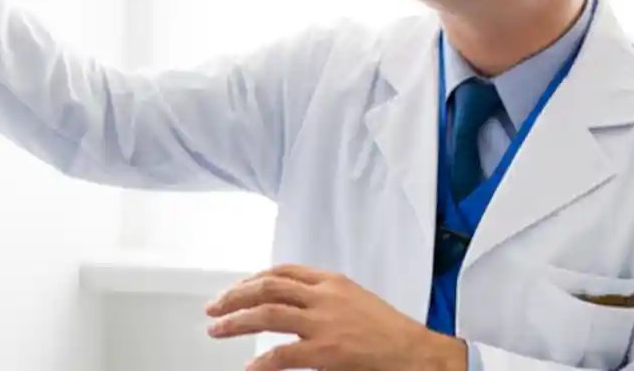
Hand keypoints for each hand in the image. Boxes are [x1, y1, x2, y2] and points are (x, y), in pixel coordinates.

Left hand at [205, 265, 466, 370]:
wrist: (421, 354)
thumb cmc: (391, 332)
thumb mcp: (356, 301)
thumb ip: (323, 298)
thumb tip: (290, 304)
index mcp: (332, 281)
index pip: (281, 271)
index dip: (252, 279)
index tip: (235, 289)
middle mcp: (324, 296)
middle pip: (266, 287)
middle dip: (234, 295)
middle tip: (213, 307)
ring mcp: (324, 323)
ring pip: (267, 313)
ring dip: (235, 321)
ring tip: (215, 330)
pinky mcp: (326, 352)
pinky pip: (282, 354)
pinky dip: (260, 361)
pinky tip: (247, 367)